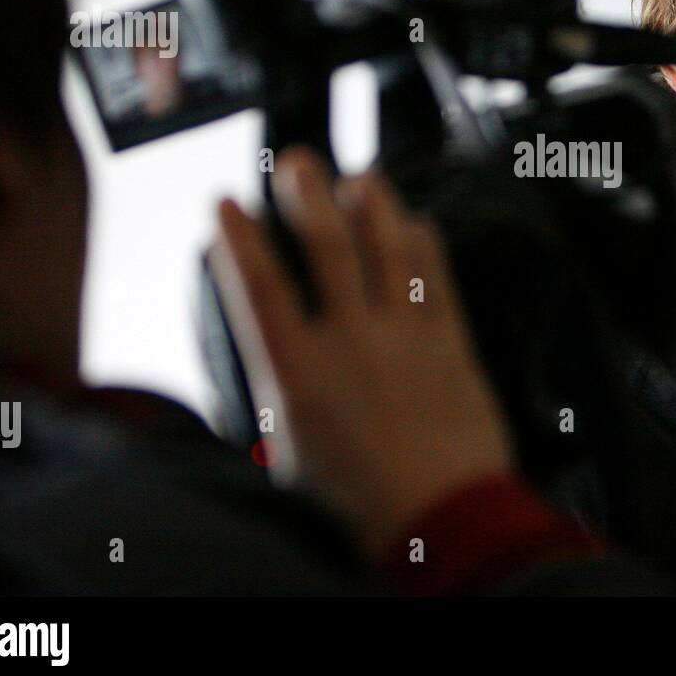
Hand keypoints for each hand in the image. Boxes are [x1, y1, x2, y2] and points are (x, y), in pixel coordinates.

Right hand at [208, 147, 513, 557]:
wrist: (439, 516)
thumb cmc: (357, 498)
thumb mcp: (290, 452)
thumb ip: (278, 394)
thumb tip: (269, 355)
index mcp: (299, 373)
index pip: (259, 289)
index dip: (239, 240)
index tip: (225, 202)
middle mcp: (351, 342)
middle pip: (325, 247)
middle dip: (305, 193)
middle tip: (295, 159)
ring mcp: (405, 338)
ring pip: (388, 248)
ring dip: (373, 204)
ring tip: (360, 176)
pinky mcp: (450, 343)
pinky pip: (437, 277)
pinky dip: (424, 244)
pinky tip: (415, 222)